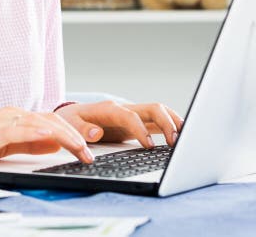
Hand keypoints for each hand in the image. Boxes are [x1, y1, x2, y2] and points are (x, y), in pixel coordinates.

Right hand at [0, 106, 94, 173]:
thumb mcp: (4, 147)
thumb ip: (28, 144)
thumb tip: (53, 145)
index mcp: (15, 118)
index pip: (51, 122)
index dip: (72, 134)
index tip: (87, 149)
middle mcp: (12, 114)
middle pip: (52, 120)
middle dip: (75, 136)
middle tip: (90, 152)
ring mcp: (4, 120)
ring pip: (43, 123)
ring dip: (65, 136)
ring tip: (81, 148)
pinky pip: (22, 129)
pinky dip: (39, 132)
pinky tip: (52, 137)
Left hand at [55, 101, 183, 147]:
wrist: (71, 115)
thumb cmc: (71, 120)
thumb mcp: (70, 124)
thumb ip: (81, 129)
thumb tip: (96, 133)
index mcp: (109, 109)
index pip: (130, 116)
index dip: (141, 130)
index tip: (149, 146)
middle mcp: (124, 108)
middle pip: (152, 108)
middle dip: (167, 122)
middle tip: (175, 142)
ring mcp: (132, 114)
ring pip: (159, 112)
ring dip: (174, 122)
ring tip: (186, 139)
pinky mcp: (136, 122)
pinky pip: (157, 121)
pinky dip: (170, 126)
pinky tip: (180, 137)